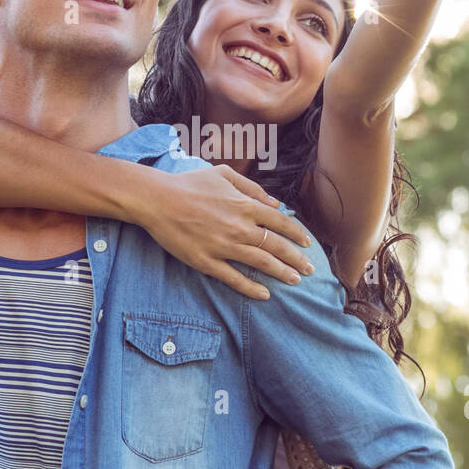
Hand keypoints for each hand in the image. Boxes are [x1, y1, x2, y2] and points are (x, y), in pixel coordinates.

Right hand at [141, 162, 315, 298]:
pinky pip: (234, 278)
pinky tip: (264, 295)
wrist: (157, 199)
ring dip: (282, 273)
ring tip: (296, 281)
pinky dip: (251, 288)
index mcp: (245, 205)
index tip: (308, 244)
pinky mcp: (207, 262)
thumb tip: (276, 203)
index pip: (281, 222)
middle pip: (276, 246)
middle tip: (310, 270)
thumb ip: (252, 188)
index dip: (297, 234)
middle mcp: (239, 227)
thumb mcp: (224, 174)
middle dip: (297, 259)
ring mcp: (223, 246)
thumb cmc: (190, 184)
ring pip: (261, 263)